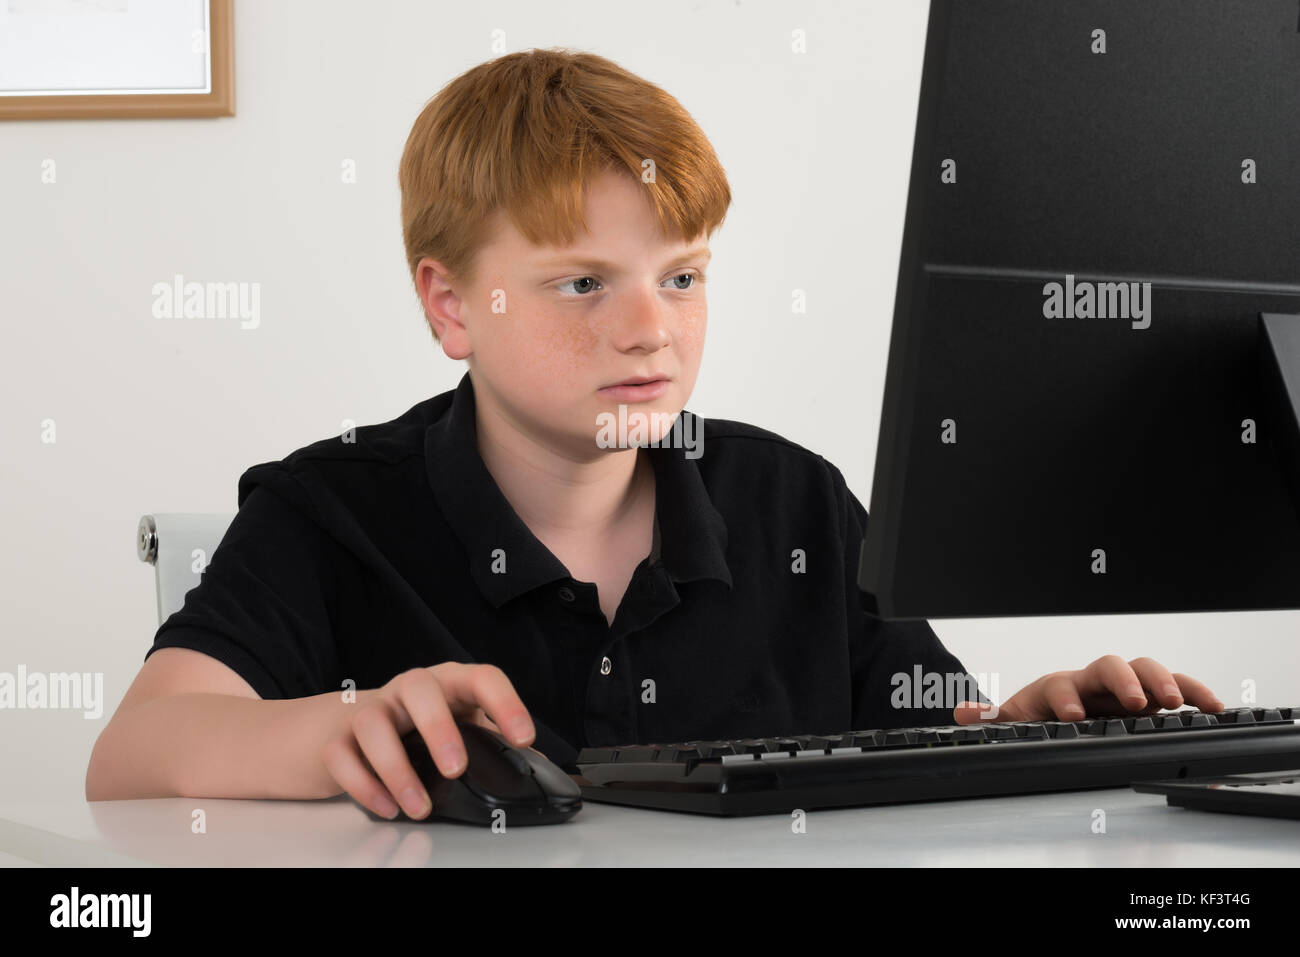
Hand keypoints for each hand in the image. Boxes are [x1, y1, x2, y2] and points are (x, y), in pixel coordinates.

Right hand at [321, 662, 535, 820]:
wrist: (354, 727)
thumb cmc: (418, 726)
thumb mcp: (460, 724)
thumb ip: (491, 741)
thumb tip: (536, 767)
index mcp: (448, 684)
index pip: (481, 678)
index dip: (505, 703)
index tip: (523, 738)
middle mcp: (408, 690)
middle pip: (419, 688)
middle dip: (438, 728)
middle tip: (456, 769)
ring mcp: (371, 710)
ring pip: (373, 723)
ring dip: (396, 769)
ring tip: (419, 807)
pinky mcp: (337, 738)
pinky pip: (342, 756)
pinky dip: (364, 785)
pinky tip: (388, 807)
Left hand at [951, 655, 1225, 724]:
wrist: (1064, 712)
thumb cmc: (1043, 714)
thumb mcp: (1015, 720)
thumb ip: (993, 719)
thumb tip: (962, 715)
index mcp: (1058, 688)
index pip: (1060, 684)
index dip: (1065, 696)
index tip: (1071, 715)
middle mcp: (1094, 682)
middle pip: (1108, 665)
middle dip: (1123, 681)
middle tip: (1135, 702)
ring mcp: (1124, 688)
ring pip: (1145, 669)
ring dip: (1162, 682)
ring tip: (1174, 703)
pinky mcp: (1151, 699)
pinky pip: (1177, 687)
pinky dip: (1195, 692)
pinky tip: (1213, 706)